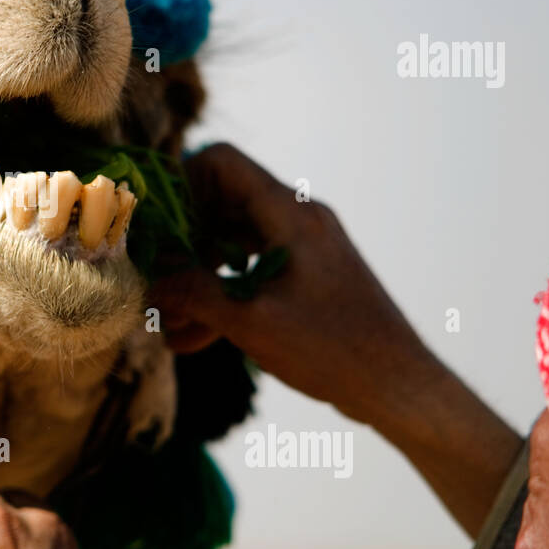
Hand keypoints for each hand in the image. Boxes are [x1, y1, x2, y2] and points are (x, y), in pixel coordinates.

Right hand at [152, 144, 521, 534]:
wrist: (398, 385)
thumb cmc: (334, 349)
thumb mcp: (252, 321)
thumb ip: (196, 292)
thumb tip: (151, 277)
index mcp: (290, 214)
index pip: (221, 163)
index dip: (179, 185)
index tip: (153, 227)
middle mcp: (297, 220)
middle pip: (219, 205)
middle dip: (180, 244)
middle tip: (151, 281)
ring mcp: (302, 248)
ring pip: (231, 244)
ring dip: (196, 278)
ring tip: (168, 322)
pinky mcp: (305, 277)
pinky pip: (251, 270)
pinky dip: (222, 296)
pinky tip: (194, 339)